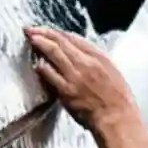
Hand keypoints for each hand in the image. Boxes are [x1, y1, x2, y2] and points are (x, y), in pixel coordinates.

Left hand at [24, 26, 140, 134]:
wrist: (116, 118)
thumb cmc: (117, 99)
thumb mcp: (111, 71)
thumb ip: (95, 60)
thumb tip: (78, 52)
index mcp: (98, 57)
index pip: (74, 38)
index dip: (57, 32)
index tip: (48, 30)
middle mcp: (86, 63)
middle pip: (61, 41)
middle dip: (44, 32)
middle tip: (31, 29)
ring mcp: (75, 76)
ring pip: (54, 53)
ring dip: (40, 44)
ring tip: (30, 38)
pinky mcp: (66, 91)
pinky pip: (50, 74)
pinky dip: (42, 66)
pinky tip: (36, 64)